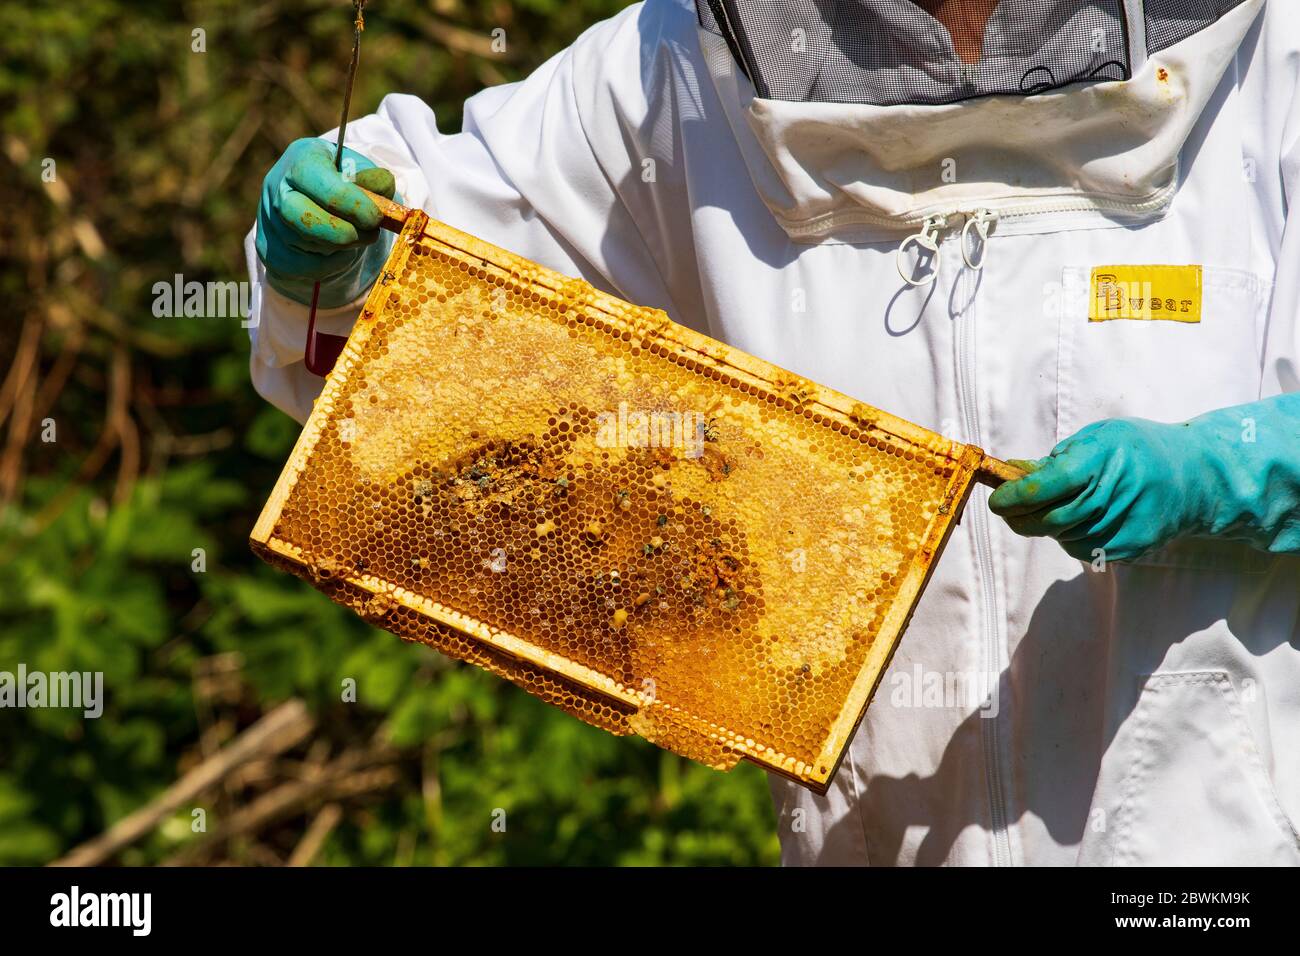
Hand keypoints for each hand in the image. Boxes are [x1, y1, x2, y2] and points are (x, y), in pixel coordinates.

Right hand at [255, 137, 396, 307]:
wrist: (309, 196)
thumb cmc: (340, 181)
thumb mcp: (359, 172)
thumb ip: (373, 180)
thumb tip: (384, 184)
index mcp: (302, 160)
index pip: (328, 189)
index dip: (357, 208)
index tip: (377, 218)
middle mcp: (277, 188)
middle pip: (308, 220)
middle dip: (347, 233)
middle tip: (370, 233)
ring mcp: (269, 220)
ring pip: (310, 246)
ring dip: (342, 248)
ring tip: (355, 236)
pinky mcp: (271, 249)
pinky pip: (306, 267)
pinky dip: (330, 264)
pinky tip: (337, 250)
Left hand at [988, 395, 1299, 561]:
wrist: (1194, 479)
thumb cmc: (1138, 451)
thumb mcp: (1097, 439)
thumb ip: (1054, 461)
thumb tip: (1010, 474)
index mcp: (1102, 459)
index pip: (1046, 485)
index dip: (1015, 496)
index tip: (997, 499)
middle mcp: (1113, 494)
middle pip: (1049, 518)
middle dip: (1020, 515)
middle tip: (1007, 508)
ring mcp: (1122, 526)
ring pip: (1061, 536)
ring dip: (1046, 525)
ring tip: (1060, 504)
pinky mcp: (1128, 548)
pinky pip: (1081, 549)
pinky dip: (1070, 536)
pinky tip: (1085, 518)